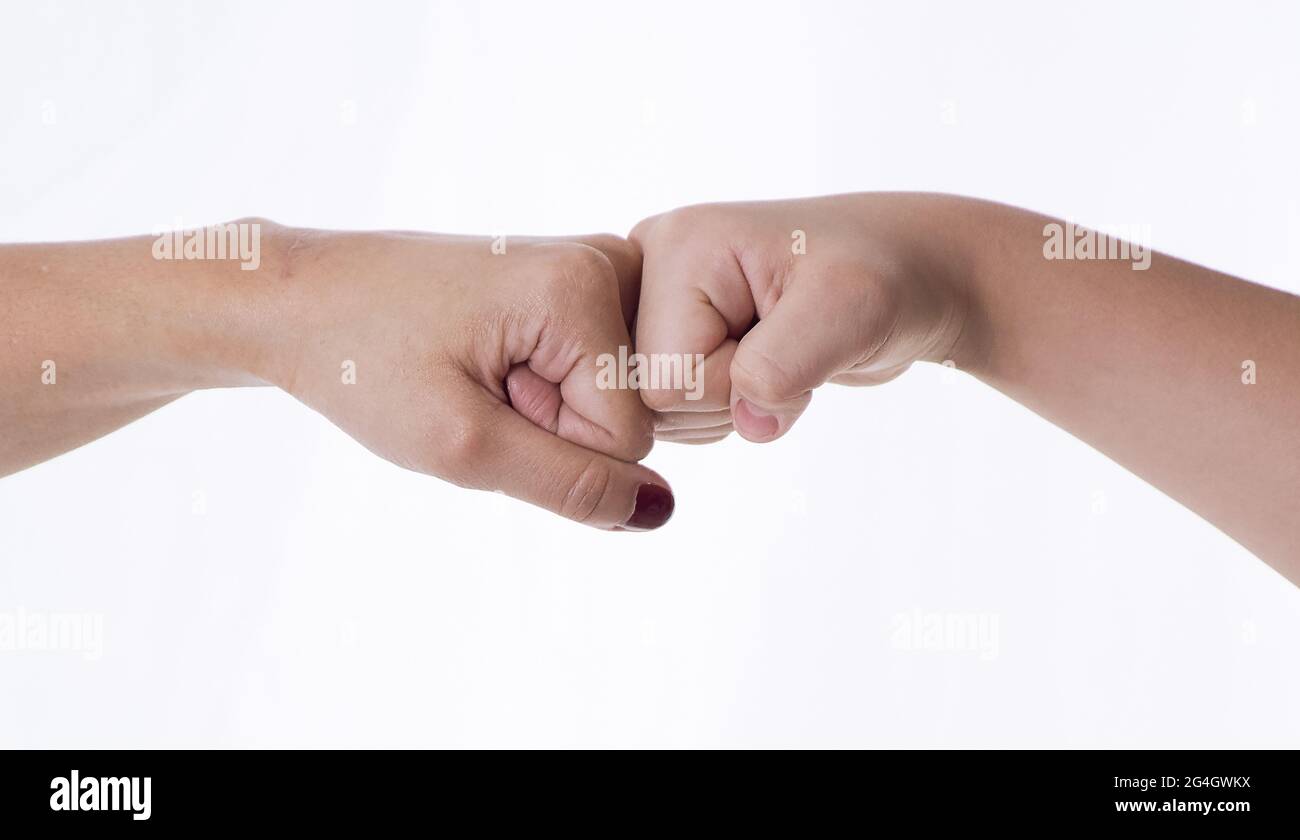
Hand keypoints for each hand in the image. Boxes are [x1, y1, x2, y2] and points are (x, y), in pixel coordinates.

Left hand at [251, 223, 673, 529]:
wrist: (299, 299)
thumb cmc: (362, 362)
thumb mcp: (463, 445)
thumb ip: (570, 486)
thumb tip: (658, 511)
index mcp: (581, 286)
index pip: (629, 434)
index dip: (552, 447)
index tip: (482, 400)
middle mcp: (603, 261)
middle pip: (625, 409)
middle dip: (552, 424)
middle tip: (473, 386)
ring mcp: (590, 265)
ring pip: (608, 395)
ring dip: (544, 408)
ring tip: (474, 372)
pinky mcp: (572, 278)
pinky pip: (590, 370)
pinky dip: (540, 385)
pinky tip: (486, 359)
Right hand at [629, 194, 970, 442]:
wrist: (906, 275)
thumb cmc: (883, 276)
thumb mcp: (848, 310)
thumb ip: (782, 367)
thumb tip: (747, 421)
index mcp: (676, 243)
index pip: (665, 377)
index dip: (732, 383)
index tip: (787, 336)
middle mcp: (650, 266)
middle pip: (654, 399)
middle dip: (730, 396)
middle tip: (786, 346)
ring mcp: (658, 302)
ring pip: (663, 413)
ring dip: (732, 406)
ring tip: (778, 351)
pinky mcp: (674, 333)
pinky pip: (675, 412)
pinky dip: (727, 408)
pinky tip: (762, 362)